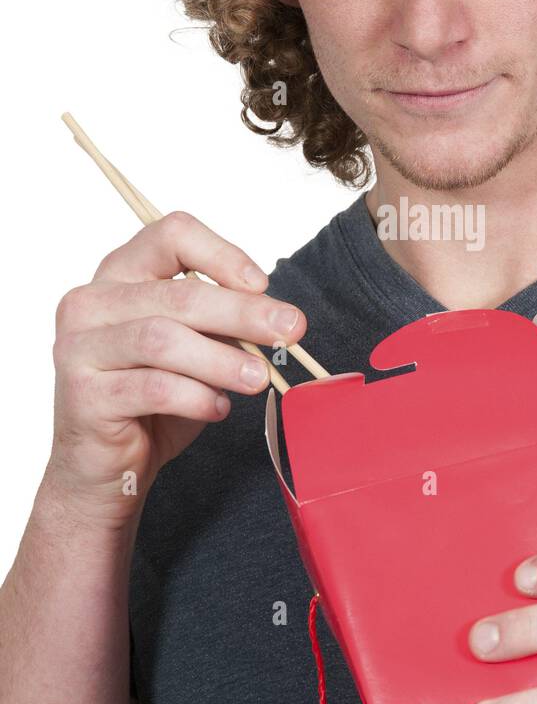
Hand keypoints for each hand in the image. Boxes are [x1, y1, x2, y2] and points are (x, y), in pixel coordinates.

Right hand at [45, 210, 305, 527]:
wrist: (105, 468)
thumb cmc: (151, 402)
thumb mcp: (194, 350)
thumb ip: (221, 324)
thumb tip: (276, 315)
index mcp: (119, 276)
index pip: (171, 235)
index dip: (223, 254)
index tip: (262, 285)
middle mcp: (90, 303)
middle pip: (179, 293)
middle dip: (243, 311)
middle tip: (290, 329)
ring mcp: (78, 348)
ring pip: (163, 339)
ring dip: (222, 359)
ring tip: (259, 379)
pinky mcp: (84, 395)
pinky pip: (154, 387)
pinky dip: (197, 397)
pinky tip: (217, 408)